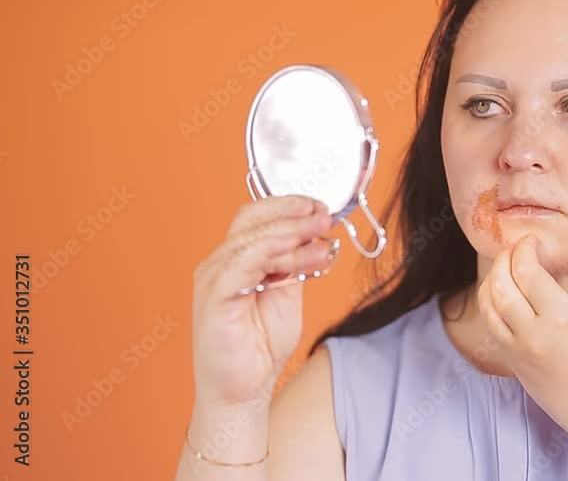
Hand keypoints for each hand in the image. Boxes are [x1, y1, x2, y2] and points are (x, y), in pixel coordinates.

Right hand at [191, 195, 334, 408]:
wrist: (243, 389)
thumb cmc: (260, 346)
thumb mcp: (288, 294)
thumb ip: (296, 265)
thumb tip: (317, 236)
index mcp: (237, 259)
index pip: (258, 218)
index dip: (289, 207)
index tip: (321, 208)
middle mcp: (221, 263)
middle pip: (252, 220)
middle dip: (293, 214)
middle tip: (324, 216)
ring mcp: (214, 278)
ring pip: (252, 239)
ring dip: (291, 233)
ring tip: (322, 236)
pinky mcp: (213, 297)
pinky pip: (242, 263)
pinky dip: (273, 252)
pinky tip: (300, 251)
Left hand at [476, 234, 567, 433]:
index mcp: (561, 318)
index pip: (527, 272)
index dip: (525, 249)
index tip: (533, 241)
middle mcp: (533, 333)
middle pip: (501, 284)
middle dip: (504, 259)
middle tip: (516, 249)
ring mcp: (518, 348)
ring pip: (487, 304)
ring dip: (492, 278)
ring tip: (506, 265)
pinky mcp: (511, 359)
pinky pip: (489, 324)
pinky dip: (489, 301)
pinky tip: (503, 289)